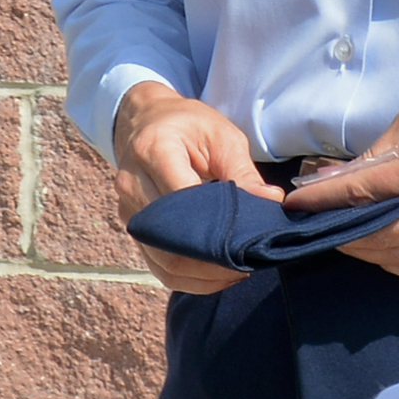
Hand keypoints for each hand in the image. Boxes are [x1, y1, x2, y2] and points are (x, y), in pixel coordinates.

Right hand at [111, 81, 263, 296]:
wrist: (146, 121)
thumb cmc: (187, 126)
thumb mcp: (221, 136)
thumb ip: (243, 172)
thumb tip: (271, 203)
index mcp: (153, 150)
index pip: (185, 199)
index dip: (219, 224)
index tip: (250, 236)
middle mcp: (132, 183)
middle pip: (172, 237)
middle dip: (213, 257)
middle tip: (248, 261)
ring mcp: (127, 210)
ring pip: (164, 260)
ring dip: (202, 273)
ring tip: (237, 269)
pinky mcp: (132, 230)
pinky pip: (158, 266)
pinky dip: (189, 277)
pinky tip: (216, 274)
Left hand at [287, 61, 398, 281]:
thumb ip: (376, 153)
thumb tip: (335, 177)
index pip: (362, 193)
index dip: (323, 200)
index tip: (296, 204)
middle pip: (379, 236)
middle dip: (342, 234)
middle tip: (319, 227)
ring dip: (371, 254)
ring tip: (349, 239)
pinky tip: (387, 251)